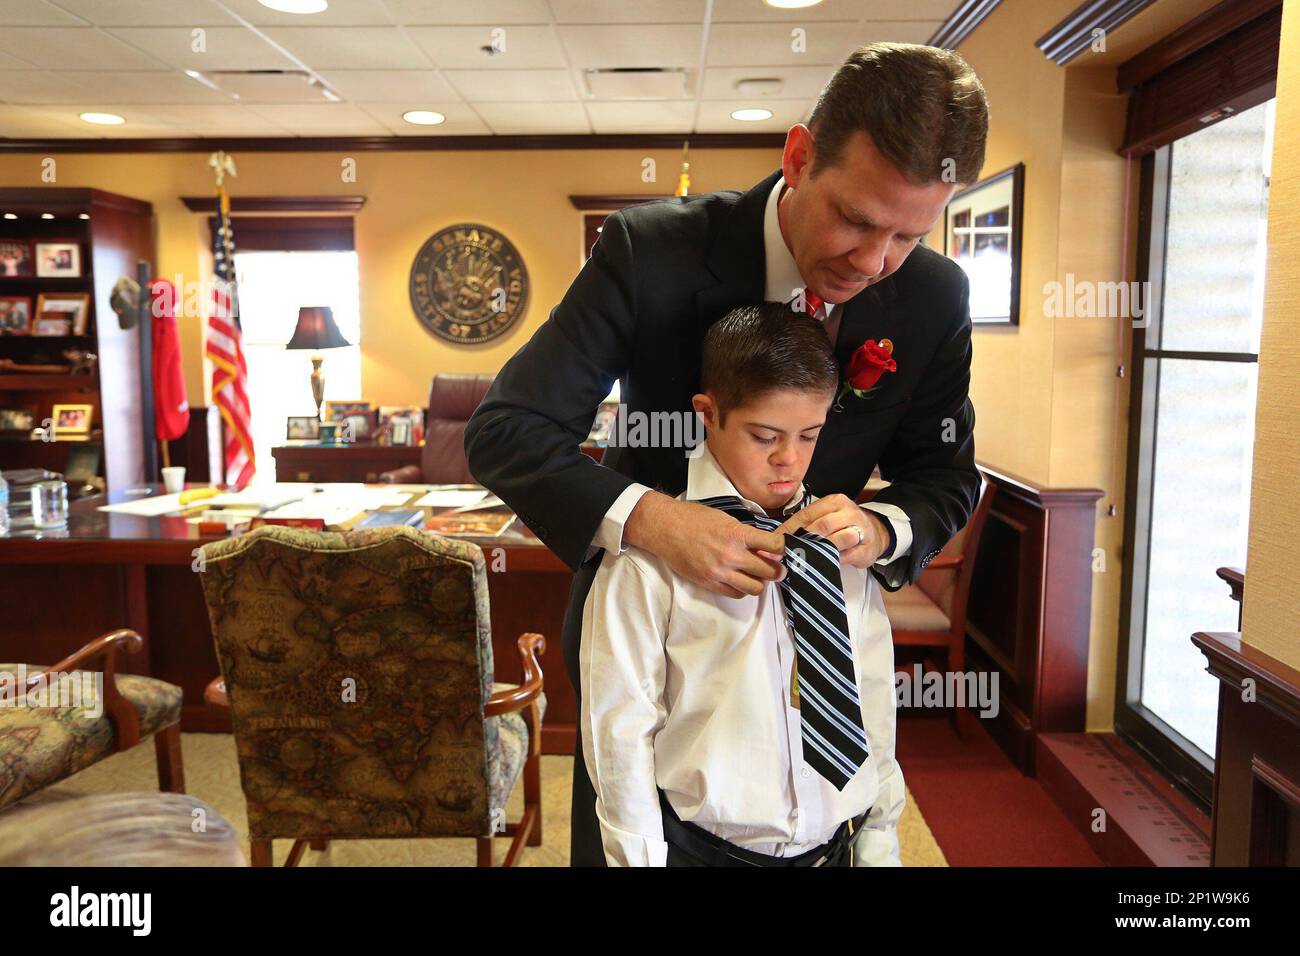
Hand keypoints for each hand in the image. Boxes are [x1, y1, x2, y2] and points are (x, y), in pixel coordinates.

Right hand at [623, 492, 787, 598]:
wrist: (664, 527)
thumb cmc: (693, 518)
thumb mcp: (725, 519)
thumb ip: (746, 534)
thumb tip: (766, 547)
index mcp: (737, 534)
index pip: (774, 545)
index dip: (785, 548)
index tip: (786, 549)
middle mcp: (730, 555)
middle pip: (769, 571)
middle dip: (777, 569)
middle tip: (777, 567)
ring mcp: (719, 572)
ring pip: (755, 588)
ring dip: (760, 582)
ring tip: (758, 575)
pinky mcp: (708, 582)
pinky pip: (735, 594)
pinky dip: (742, 588)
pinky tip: (740, 579)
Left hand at [776, 494, 889, 569]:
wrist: (874, 534)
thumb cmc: (843, 527)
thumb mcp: (826, 519)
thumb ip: (805, 526)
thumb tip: (776, 539)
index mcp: (834, 501)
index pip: (806, 514)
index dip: (788, 529)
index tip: (774, 542)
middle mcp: (848, 511)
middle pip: (820, 526)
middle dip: (800, 541)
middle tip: (785, 553)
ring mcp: (860, 529)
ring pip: (834, 540)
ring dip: (815, 551)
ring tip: (800, 559)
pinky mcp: (866, 548)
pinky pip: (845, 556)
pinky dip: (831, 561)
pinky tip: (820, 565)